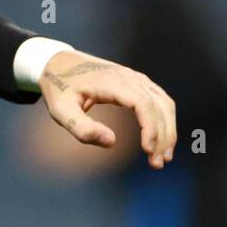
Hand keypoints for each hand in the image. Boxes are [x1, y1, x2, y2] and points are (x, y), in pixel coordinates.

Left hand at [38, 50, 176, 170]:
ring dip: (168, 129)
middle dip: (163, 136)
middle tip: (157, 163)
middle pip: (158, 105)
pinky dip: (165, 120)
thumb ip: (82, 127)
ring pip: (163, 103)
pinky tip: (161, 139)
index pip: (143, 103)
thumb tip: (111, 142)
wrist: (57, 62)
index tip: (148, 150)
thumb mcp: (60, 110)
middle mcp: (128, 77)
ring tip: (163, 157)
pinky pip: (159, 99)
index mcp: (111, 82)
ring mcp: (135, 77)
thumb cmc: (58, 88)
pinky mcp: (137, 82)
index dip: (151, 127)